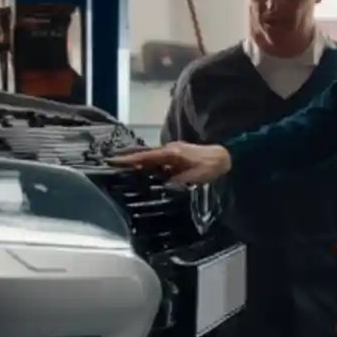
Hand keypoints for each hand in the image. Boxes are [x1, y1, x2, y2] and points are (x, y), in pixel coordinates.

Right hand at [107, 142, 231, 184]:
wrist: (225, 158)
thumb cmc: (211, 167)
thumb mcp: (194, 177)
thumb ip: (177, 181)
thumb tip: (163, 186)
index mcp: (171, 153)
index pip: (145, 156)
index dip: (129, 160)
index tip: (112, 161)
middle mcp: (169, 150)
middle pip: (144, 156)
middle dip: (128, 161)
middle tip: (110, 166)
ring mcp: (172, 152)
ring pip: (151, 159)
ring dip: (139, 165)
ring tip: (123, 173)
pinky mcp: (176, 157)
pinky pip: (159, 162)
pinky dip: (150, 167)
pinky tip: (145, 176)